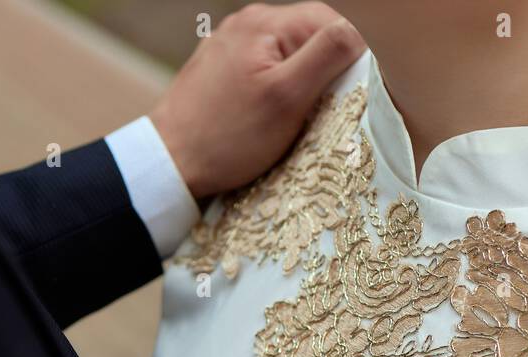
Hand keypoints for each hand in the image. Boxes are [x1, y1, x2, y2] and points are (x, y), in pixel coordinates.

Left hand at [149, 3, 365, 198]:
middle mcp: (246, 23)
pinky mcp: (220, 68)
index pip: (332, 21)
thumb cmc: (229, 137)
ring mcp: (229, 44)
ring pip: (287, 53)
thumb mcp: (287, 97)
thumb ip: (326, 55)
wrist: (169, 163)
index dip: (350, 55)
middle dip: (325, 68)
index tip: (350, 93)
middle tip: (327, 108)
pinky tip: (272, 114)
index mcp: (265, 22)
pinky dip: (278, 87)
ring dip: (302, 80)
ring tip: (299, 115)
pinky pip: (264, 67)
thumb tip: (358, 30)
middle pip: (309, 35)